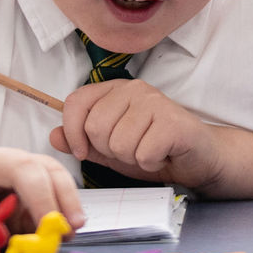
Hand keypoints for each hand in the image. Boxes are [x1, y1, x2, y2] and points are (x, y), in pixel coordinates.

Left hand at [52, 79, 223, 188]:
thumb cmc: (155, 150)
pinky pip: (143, 153)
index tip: (84, 151)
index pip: (76, 102)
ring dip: (133, 158)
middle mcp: (135, 89)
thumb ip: (83, 142)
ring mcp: (155, 102)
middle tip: (132, 149)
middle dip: (110, 150)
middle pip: (96, 127)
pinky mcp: (173, 122)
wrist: (199, 158)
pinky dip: (151, 163)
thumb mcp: (110, 149)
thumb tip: (54, 135)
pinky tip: (163, 155)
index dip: (73, 132)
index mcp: (115, 90)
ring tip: (149, 151)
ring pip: (119, 143)